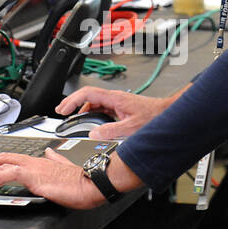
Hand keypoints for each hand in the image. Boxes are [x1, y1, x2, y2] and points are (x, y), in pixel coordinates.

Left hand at [0, 148, 105, 208]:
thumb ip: (56, 160)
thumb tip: (51, 153)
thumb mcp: (64, 167)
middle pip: (3, 158)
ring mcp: (33, 168)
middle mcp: (34, 162)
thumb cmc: (81, 181)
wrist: (91, 184)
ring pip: (3, 165)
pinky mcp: (34, 177)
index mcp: (40, 161)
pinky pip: (11, 174)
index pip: (12, 158)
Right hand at [55, 86, 171, 139]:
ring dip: (80, 108)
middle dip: (72, 103)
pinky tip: (88, 121)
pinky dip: (90, 113)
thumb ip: (111, 131)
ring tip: (71, 117)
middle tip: (60, 112)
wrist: (166, 113)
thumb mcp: (131, 128)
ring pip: (93, 102)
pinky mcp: (119, 108)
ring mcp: (116, 102)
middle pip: (87, 96)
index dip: (72, 100)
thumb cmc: (154, 117)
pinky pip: (100, 108)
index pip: (88, 94)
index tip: (63, 109)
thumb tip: (93, 134)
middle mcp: (114, 98)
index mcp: (114, 99)